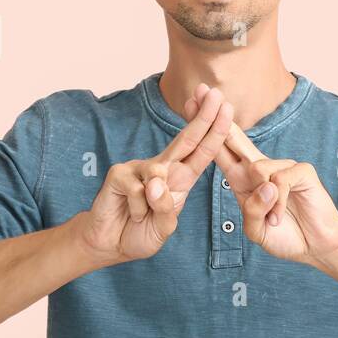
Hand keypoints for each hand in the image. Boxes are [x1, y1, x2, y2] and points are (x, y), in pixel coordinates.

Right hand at [77, 87, 232, 264]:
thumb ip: (165, 209)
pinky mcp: (119, 174)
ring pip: (158, 174)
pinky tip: (132, 214)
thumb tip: (155, 183)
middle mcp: (163, 168)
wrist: (111, 244)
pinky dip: (137, 209)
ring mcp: (139, 168)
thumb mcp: (164, 227)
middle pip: (186, 140)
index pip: (202, 152)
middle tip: (217, 94)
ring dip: (155, 202)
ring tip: (144, 216)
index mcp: (181, 179)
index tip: (227, 108)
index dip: (215, 131)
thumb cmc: (141, 232)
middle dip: (204, 117)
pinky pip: (136, 190)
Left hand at [180, 84, 337, 266]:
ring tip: (272, 221)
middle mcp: (260, 168)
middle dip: (218, 116)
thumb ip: (251, 210)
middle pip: (235, 137)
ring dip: (262, 203)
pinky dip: (277, 205)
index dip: (206, 127)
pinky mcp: (302, 171)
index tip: (190, 103)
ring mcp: (283, 166)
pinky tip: (279, 218)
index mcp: (243, 179)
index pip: (220, 149)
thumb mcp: (256, 229)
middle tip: (204, 90)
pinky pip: (280, 182)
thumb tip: (265, 184)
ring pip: (258, 169)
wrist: (316, 245)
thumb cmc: (285, 235)